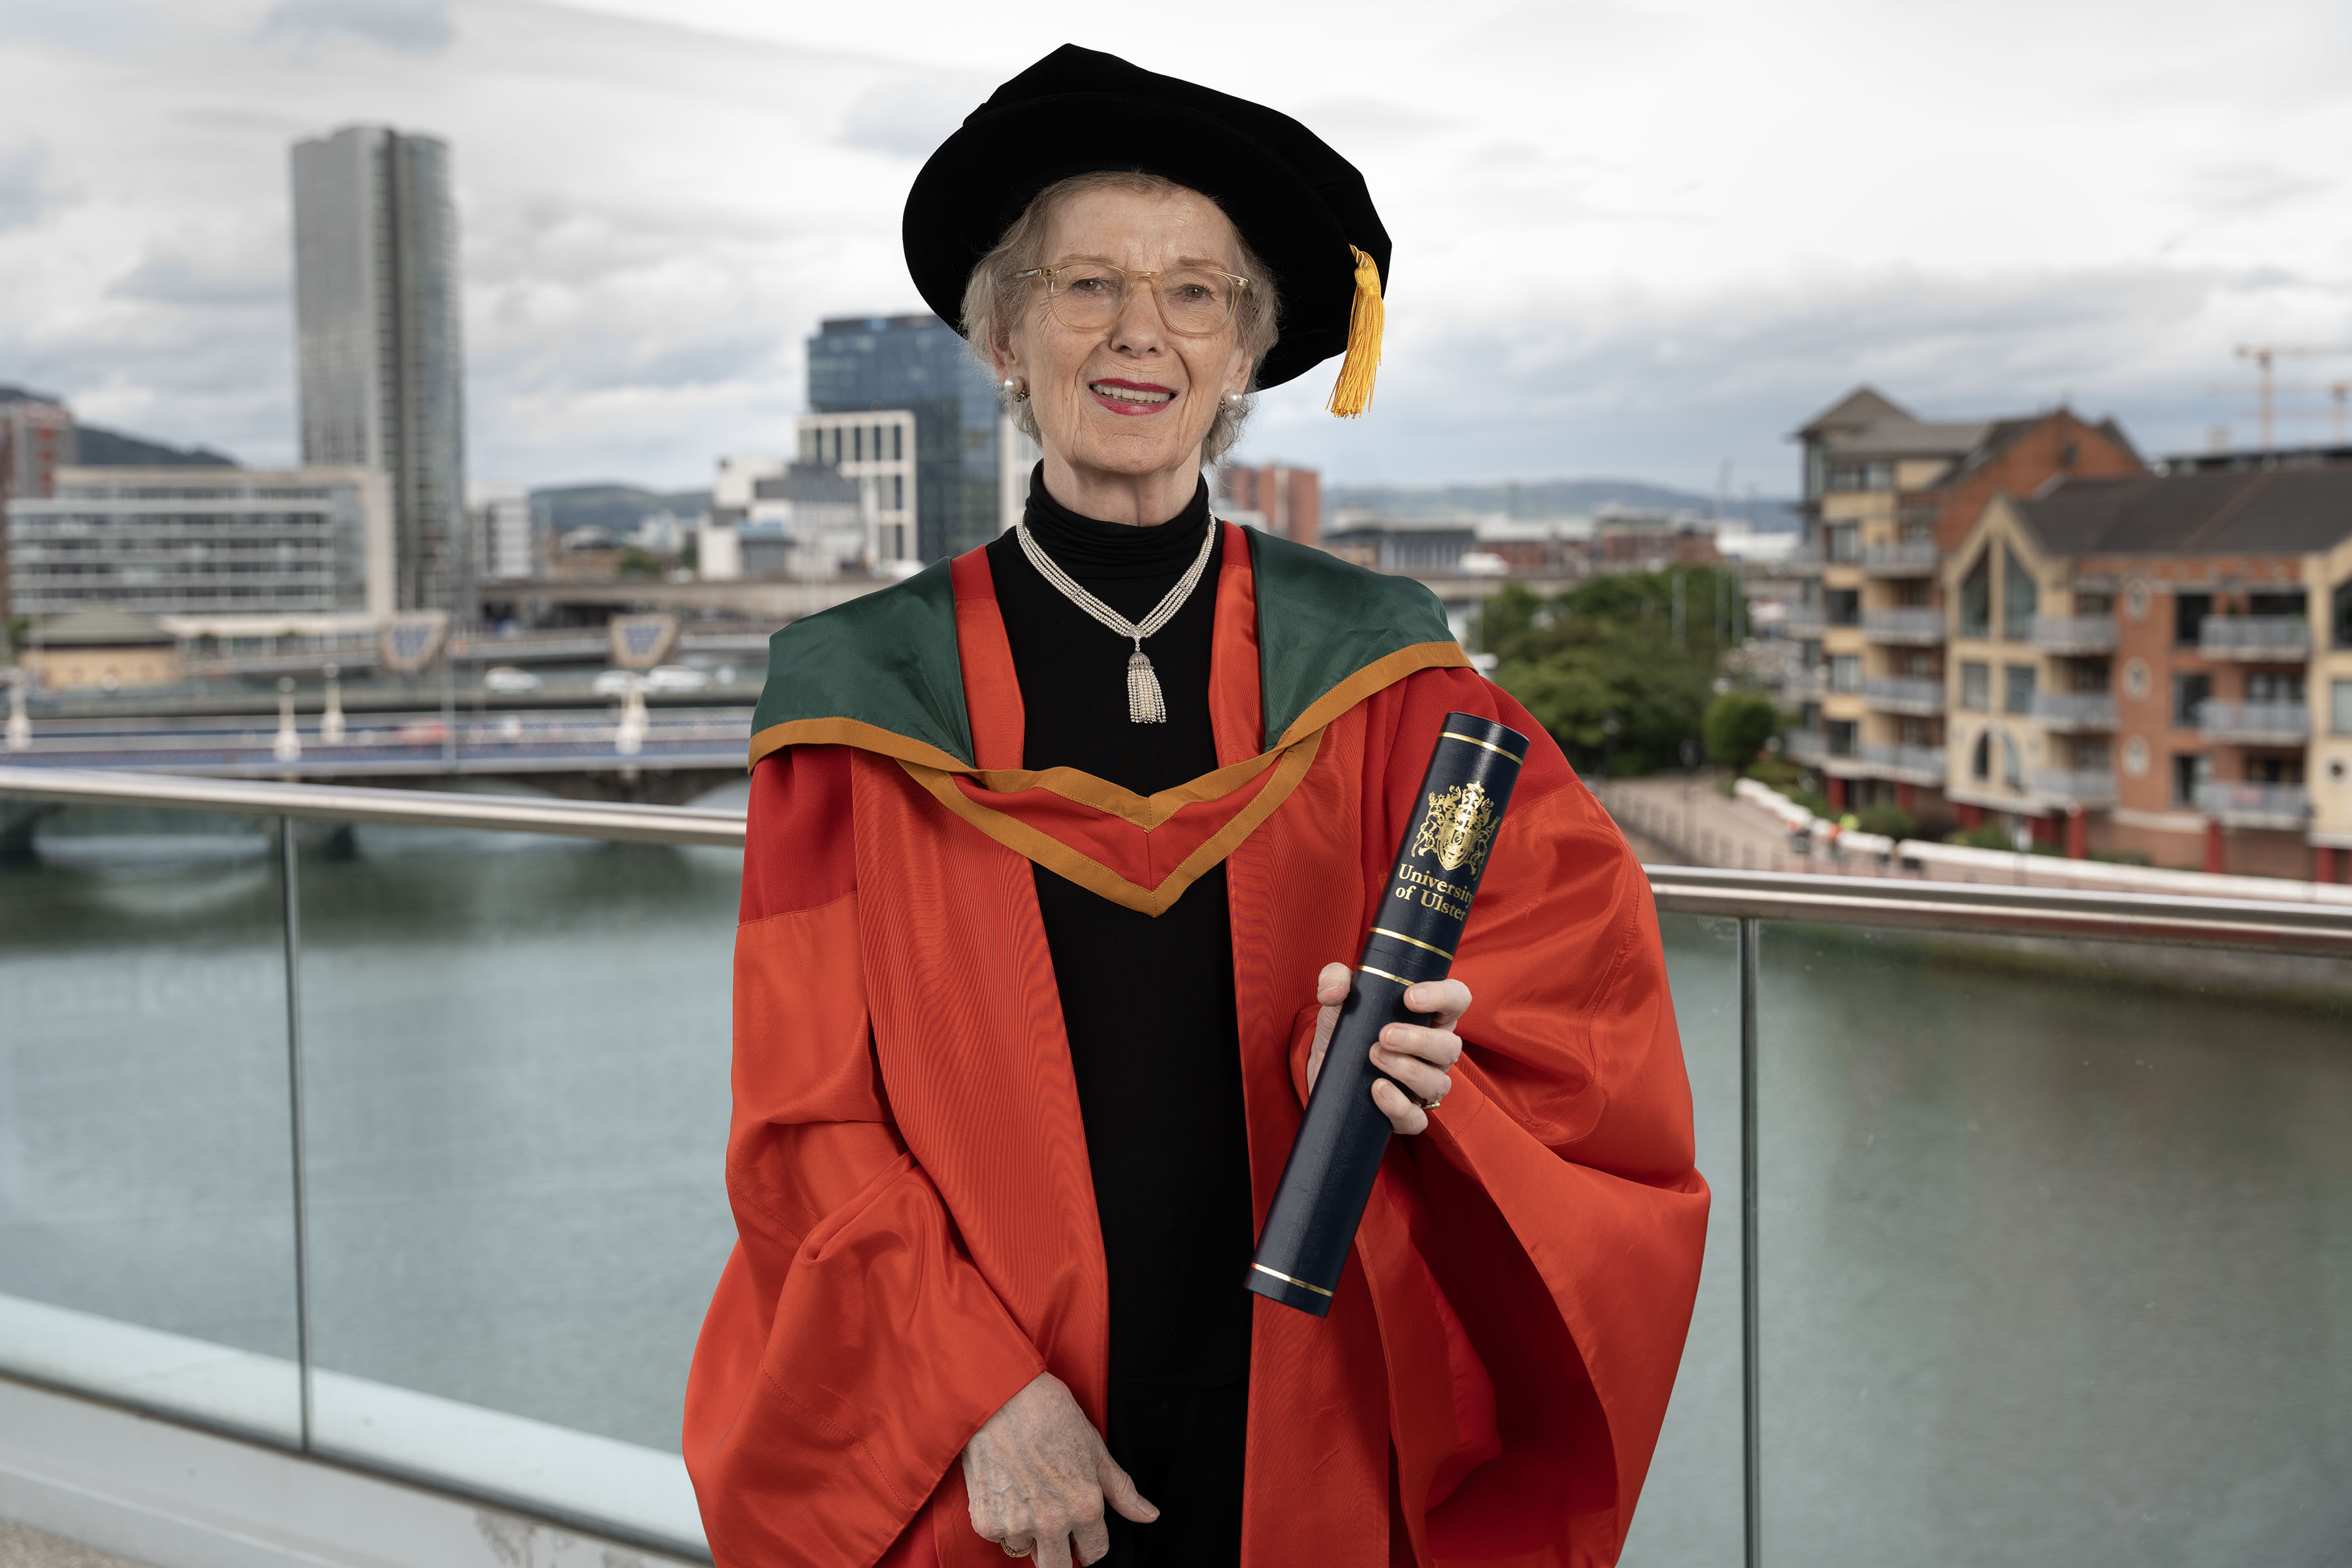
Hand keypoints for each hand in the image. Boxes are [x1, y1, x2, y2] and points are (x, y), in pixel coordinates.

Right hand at [961, 1372, 1156, 1565]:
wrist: (1003, 1395)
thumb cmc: (1050, 1414)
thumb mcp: (1095, 1449)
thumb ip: (1122, 1490)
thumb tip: (1148, 1515)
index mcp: (1085, 1507)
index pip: (1095, 1552)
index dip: (1091, 1542)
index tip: (1082, 1533)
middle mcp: (1052, 1522)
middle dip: (1060, 1553)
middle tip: (1054, 1526)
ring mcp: (1017, 1524)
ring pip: (1027, 1550)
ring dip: (1029, 1533)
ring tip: (1027, 1494)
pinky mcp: (986, 1520)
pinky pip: (999, 1536)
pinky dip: (1002, 1520)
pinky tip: (1007, 1489)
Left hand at [1304, 962, 1470, 1135]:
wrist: (1324, 1071)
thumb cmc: (1345, 1030)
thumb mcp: (1337, 1000)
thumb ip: (1334, 980)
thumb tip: (1335, 990)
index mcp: (1429, 1016)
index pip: (1456, 999)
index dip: (1443, 996)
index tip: (1410, 997)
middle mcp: (1434, 1051)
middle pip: (1451, 1046)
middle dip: (1419, 1041)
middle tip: (1384, 1035)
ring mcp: (1423, 1085)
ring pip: (1438, 1083)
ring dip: (1408, 1070)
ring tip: (1373, 1057)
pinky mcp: (1405, 1114)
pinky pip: (1416, 1119)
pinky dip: (1398, 1106)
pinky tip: (1377, 1090)